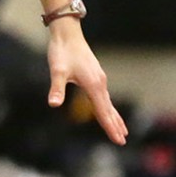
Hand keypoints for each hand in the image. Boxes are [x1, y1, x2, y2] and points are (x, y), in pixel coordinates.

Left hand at [47, 21, 126, 144]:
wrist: (67, 34)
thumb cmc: (62, 51)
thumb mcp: (57, 71)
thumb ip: (56, 88)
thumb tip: (53, 103)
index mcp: (93, 84)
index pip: (103, 111)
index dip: (110, 127)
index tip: (118, 140)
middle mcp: (100, 83)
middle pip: (109, 109)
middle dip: (115, 126)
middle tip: (122, 142)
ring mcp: (99, 79)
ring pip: (109, 103)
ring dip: (115, 117)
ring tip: (122, 130)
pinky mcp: (95, 76)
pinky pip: (105, 97)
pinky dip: (109, 107)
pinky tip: (108, 111)